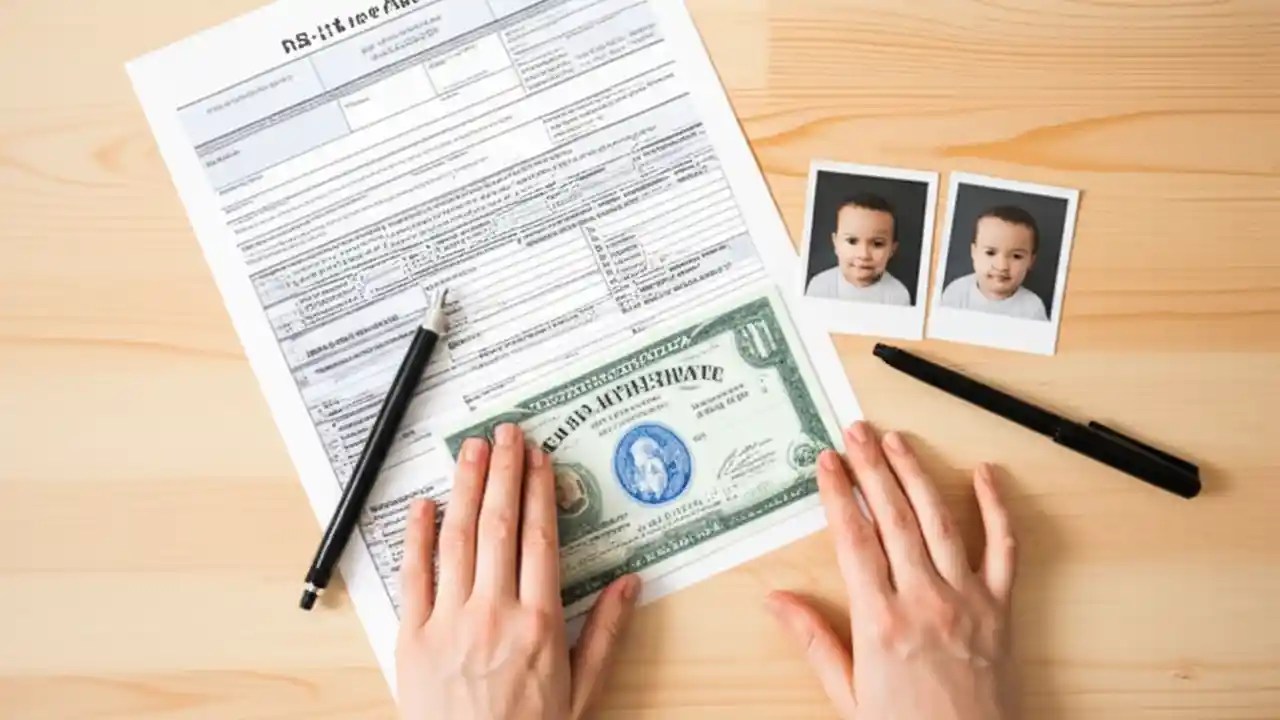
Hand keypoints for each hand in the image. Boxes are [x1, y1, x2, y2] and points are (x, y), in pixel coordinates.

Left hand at [396, 423, 639, 719]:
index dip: (539, 491)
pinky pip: (413, 577)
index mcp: (539, 623)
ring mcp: (448, 623)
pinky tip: (424, 504)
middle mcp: (493, 614)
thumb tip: (632, 582)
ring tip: (470, 450)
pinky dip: (417, 536)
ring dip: (465, 488)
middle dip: (504, 472)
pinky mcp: (411, 638)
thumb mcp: (583, 691)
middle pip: (499, 526)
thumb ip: (606, 633)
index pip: (539, 538)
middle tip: (508, 433)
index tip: (540, 458)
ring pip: (457, 540)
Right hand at [767, 422, 1017, 719]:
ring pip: (940, 521)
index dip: (838, 496)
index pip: (854, 540)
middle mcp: (925, 602)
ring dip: (917, 474)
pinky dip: (996, 509)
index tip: (827, 464)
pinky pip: (1004, 550)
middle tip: (857, 432)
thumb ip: (815, 642)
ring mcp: (967, 602)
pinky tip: (985, 476)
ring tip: (898, 441)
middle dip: (872, 469)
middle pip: (894, 518)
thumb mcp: (848, 697)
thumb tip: (775, 601)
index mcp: (881, 622)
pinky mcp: (1002, 611)